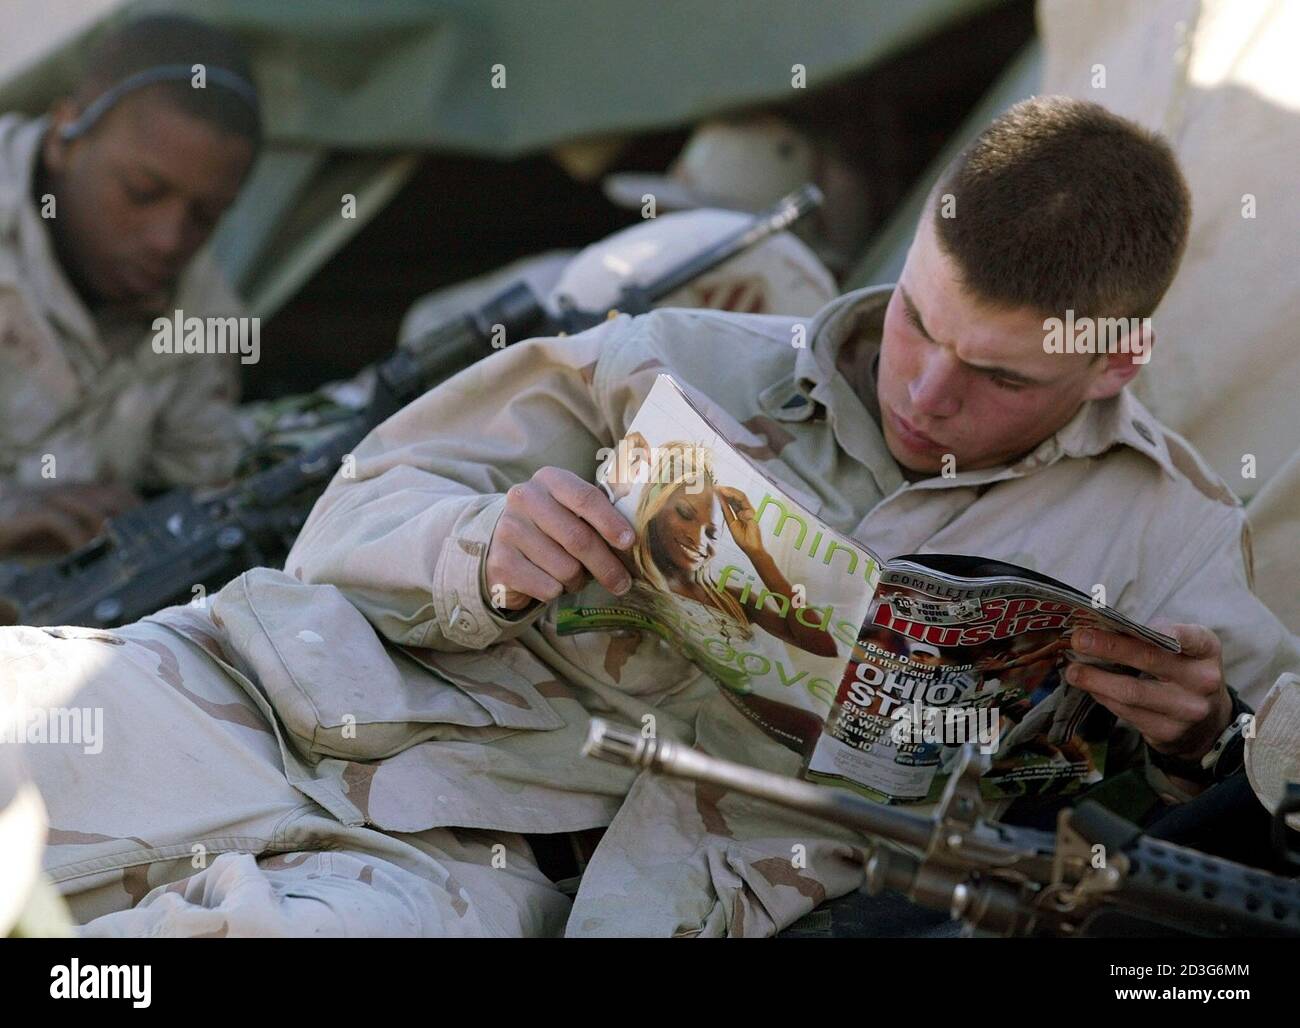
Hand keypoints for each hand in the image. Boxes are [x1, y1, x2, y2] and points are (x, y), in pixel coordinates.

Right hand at [0, 482, 140, 555]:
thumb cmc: (21, 531)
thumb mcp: (60, 533)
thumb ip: (84, 536)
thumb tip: (114, 551)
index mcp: (73, 492)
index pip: (116, 490)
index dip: (136, 506)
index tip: (151, 528)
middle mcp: (62, 491)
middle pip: (110, 495)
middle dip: (129, 518)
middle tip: (139, 542)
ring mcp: (43, 498)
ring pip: (87, 505)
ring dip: (106, 527)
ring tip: (115, 548)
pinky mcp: (23, 511)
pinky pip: (58, 520)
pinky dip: (75, 536)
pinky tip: (81, 552)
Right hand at [485, 467, 634, 610]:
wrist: (503, 546)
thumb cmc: (553, 528)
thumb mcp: (573, 511)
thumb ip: (600, 516)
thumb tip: (634, 542)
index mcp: (550, 479)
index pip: (586, 498)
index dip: (611, 522)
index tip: (629, 543)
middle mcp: (525, 498)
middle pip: (578, 538)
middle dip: (606, 566)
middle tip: (622, 584)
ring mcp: (509, 529)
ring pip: (565, 568)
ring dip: (578, 581)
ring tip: (572, 576)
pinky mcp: (500, 562)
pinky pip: (547, 587)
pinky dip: (556, 592)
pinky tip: (549, 582)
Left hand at [717, 485, 762, 556]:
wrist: (751, 547)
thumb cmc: (743, 539)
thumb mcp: (731, 524)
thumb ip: (727, 513)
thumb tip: (721, 502)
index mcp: (739, 514)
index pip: (731, 502)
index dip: (723, 496)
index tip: (714, 491)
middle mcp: (744, 510)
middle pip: (735, 497)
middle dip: (725, 491)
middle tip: (716, 487)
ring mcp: (748, 510)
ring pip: (739, 496)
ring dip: (729, 491)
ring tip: (720, 488)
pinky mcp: (751, 511)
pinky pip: (742, 500)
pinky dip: (734, 495)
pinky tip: (726, 493)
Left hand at [1063, 622, 1232, 761]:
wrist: (1205, 722)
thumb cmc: (1181, 672)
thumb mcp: (1181, 649)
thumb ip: (1151, 637)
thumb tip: (1100, 630)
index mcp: (1206, 651)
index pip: (1191, 638)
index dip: (1167, 631)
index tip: (1133, 624)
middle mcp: (1203, 680)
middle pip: (1150, 660)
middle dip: (1109, 648)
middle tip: (1079, 640)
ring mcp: (1188, 710)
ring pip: (1133, 692)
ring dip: (1096, 679)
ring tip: (1072, 670)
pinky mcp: (1169, 732)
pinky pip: (1127, 713)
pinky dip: (1103, 697)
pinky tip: (1089, 687)